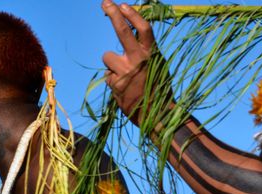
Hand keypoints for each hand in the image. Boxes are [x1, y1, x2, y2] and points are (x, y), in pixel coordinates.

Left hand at [101, 1, 164, 123]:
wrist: (156, 114)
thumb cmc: (156, 87)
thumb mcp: (156, 65)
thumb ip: (143, 51)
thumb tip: (130, 37)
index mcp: (152, 53)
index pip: (143, 28)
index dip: (132, 15)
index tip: (122, 5)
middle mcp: (139, 60)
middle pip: (123, 32)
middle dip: (114, 15)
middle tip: (105, 3)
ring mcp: (125, 72)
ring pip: (107, 56)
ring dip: (111, 63)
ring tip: (123, 75)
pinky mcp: (114, 84)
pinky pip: (107, 75)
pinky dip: (112, 79)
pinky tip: (122, 88)